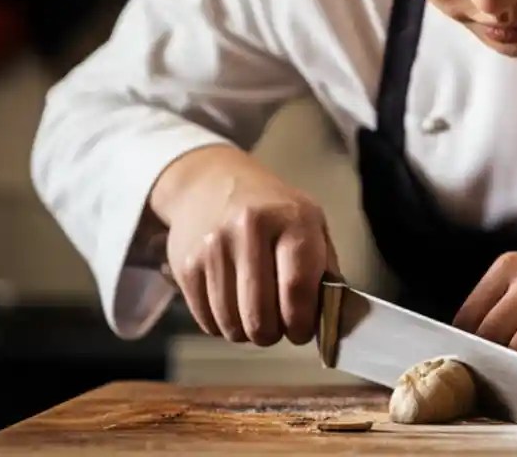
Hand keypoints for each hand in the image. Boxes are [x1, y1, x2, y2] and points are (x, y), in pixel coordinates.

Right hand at [149, 144, 338, 346]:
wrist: (212, 183)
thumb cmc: (273, 211)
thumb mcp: (311, 223)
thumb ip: (324, 269)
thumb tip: (330, 318)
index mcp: (291, 220)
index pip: (297, 286)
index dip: (301, 322)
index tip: (302, 332)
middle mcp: (249, 229)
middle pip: (260, 313)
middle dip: (273, 334)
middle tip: (278, 328)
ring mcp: (213, 247)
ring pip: (232, 323)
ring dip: (247, 333)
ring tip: (256, 316)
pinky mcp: (186, 264)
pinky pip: (207, 320)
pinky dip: (223, 326)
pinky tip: (232, 307)